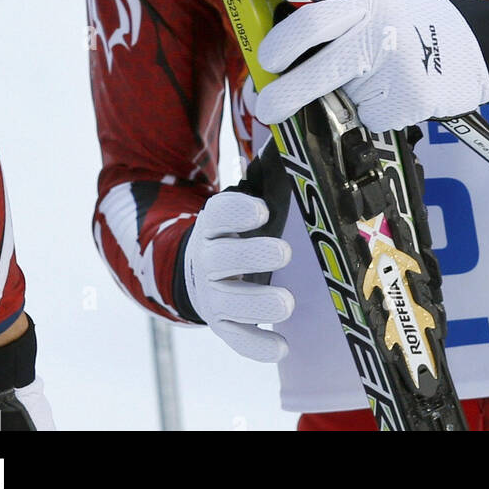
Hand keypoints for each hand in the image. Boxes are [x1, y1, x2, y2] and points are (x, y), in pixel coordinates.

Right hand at [183, 186, 293, 362]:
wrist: (201, 272)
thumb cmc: (236, 233)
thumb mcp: (239, 208)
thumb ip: (261, 182)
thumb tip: (285, 142)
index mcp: (212, 224)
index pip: (219, 214)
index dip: (238, 212)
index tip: (263, 210)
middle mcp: (207, 259)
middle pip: (223, 257)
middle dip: (252, 255)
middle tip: (284, 253)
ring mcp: (212, 295)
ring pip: (229, 301)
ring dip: (257, 303)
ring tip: (287, 302)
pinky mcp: (221, 323)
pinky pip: (236, 339)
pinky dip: (256, 345)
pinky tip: (281, 346)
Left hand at [255, 0, 488, 132]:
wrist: (485, 45)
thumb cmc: (421, 23)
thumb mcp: (383, 4)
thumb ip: (342, 22)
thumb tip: (284, 53)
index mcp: (367, 4)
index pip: (310, 23)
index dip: (281, 47)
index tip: (266, 63)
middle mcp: (380, 35)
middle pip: (318, 73)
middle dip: (284, 96)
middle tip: (266, 108)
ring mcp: (398, 71)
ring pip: (346, 102)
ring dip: (349, 100)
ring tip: (381, 79)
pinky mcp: (413, 102)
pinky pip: (373, 119)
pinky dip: (377, 115)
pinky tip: (399, 94)